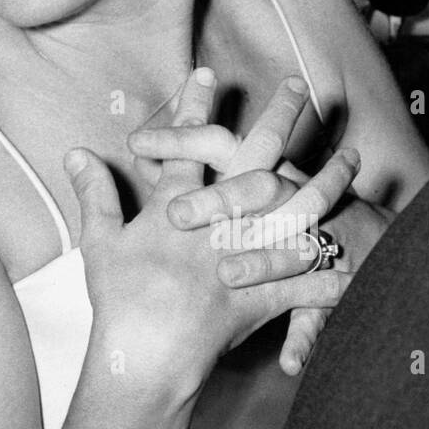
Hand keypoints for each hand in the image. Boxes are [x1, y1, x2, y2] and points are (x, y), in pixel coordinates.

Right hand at [66, 69, 343, 391]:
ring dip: (326, 182)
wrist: (144, 355)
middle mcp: (217, 223)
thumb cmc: (118, 299)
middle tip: (296, 86)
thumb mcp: (99, 241)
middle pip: (254, 161)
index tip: (206, 74)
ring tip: (351, 157)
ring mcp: (244, 257)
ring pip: (296, 211)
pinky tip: (353, 262)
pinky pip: (303, 283)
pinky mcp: (261, 297)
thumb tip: (75, 152)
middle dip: (277, 119)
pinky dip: (328, 276)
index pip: (187, 147)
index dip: (194, 108)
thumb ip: (93, 193)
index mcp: (175, 207)